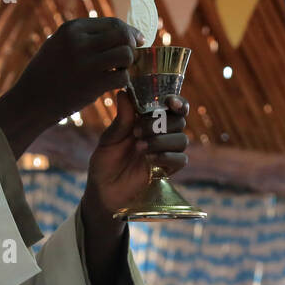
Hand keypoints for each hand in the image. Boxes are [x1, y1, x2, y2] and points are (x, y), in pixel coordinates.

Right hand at [0, 18, 142, 157]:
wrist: (31, 101)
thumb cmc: (46, 73)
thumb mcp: (58, 44)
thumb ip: (83, 36)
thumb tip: (117, 31)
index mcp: (72, 29)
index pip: (113, 23)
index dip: (129, 32)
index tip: (136, 40)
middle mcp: (80, 42)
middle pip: (123, 36)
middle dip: (131, 46)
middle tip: (130, 58)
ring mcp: (86, 63)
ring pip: (125, 54)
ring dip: (127, 64)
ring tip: (118, 71)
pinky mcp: (92, 85)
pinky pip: (122, 77)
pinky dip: (123, 81)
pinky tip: (114, 85)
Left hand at [84, 92, 189, 219]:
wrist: (103, 191)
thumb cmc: (105, 163)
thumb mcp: (108, 140)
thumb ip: (121, 120)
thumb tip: (124, 93)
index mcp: (148, 120)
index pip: (173, 106)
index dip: (177, 101)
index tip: (169, 102)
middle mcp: (161, 134)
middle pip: (179, 120)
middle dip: (161, 123)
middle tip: (137, 131)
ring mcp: (165, 152)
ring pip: (181, 139)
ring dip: (161, 140)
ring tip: (140, 147)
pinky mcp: (167, 170)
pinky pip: (180, 160)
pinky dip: (166, 157)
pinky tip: (149, 159)